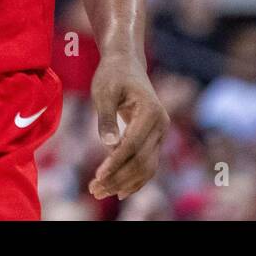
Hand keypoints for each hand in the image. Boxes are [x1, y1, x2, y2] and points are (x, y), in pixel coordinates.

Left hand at [87, 52, 168, 200]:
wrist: (126, 64)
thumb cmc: (112, 75)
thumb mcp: (103, 93)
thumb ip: (106, 119)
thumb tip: (109, 146)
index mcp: (151, 111)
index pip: (133, 145)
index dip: (115, 163)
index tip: (98, 176)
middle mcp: (161, 124)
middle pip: (142, 161)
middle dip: (118, 178)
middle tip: (94, 190)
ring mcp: (160, 132)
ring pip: (147, 167)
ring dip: (124, 182)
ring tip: (99, 192)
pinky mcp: (155, 138)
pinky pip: (148, 164)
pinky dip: (134, 179)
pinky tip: (118, 191)